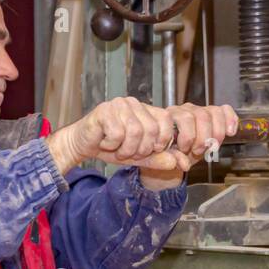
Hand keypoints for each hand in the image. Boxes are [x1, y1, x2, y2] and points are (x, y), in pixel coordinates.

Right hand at [45, 98, 237, 190]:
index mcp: (149, 113)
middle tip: (129, 151)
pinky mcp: (105, 110)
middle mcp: (137, 105)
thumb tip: (184, 163)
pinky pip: (119, 132)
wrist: (83, 143)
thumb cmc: (113, 147)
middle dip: (142, 149)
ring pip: (137, 132)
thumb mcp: (141, 157)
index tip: (151, 151)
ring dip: (127, 148)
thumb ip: (162, 159)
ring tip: (117, 146)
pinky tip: (107, 141)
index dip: (165, 142)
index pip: (170, 124)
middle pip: (155, 131)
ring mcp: (121, 105)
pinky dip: (114, 143)